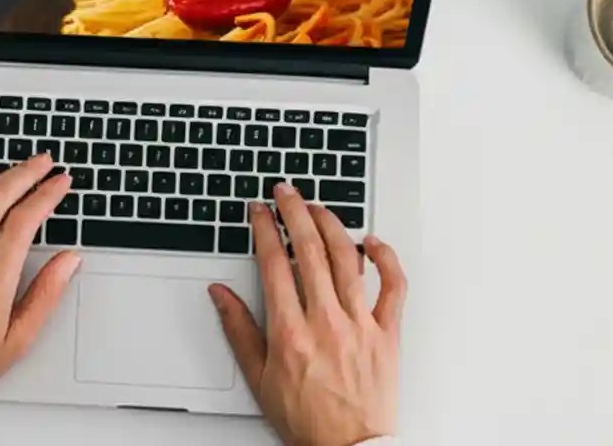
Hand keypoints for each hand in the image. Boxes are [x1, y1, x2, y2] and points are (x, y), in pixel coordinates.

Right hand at [209, 183, 406, 445]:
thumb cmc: (306, 421)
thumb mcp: (258, 378)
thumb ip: (238, 330)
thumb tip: (219, 295)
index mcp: (290, 332)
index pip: (274, 264)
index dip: (264, 229)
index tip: (259, 211)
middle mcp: (326, 322)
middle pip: (310, 251)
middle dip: (295, 213)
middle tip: (286, 192)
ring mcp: (360, 325)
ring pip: (348, 260)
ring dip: (332, 225)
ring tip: (319, 207)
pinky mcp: (387, 334)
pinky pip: (393, 287)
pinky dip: (385, 259)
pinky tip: (372, 242)